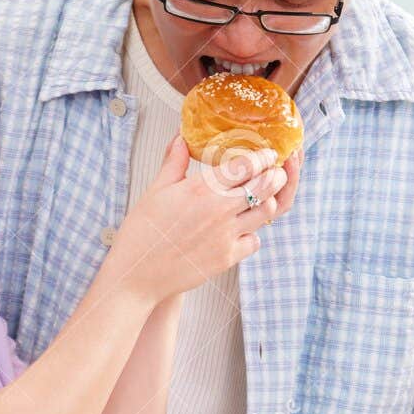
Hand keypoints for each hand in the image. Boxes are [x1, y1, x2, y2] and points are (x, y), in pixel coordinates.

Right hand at [106, 135, 290, 306]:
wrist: (137, 274)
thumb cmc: (142, 232)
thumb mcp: (156, 190)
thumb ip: (174, 162)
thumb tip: (181, 138)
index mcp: (201, 188)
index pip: (246, 165)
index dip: (263, 157)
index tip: (267, 154)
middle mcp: (219, 209)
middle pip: (265, 186)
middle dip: (275, 176)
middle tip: (274, 173)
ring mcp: (226, 235)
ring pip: (266, 212)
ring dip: (268, 202)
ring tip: (263, 198)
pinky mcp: (227, 258)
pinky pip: (254, 241)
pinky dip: (252, 233)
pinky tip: (243, 228)